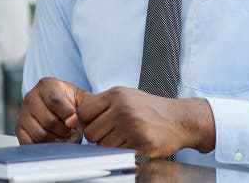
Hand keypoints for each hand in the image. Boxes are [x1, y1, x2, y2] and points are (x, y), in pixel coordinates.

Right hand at [16, 77, 84, 143]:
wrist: (59, 109)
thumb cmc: (71, 103)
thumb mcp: (82, 98)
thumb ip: (85, 104)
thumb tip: (74, 120)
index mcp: (46, 85)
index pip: (55, 101)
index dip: (69, 115)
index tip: (75, 122)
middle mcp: (31, 97)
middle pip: (49, 121)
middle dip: (65, 131)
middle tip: (72, 131)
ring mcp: (23, 113)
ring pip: (41, 134)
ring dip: (57, 140)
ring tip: (64, 137)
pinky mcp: (19, 129)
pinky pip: (30, 144)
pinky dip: (45, 147)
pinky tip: (53, 141)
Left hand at [75, 87, 214, 157]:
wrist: (180, 119)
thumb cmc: (148, 108)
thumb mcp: (123, 97)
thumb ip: (96, 106)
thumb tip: (68, 120)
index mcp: (116, 95)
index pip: (82, 113)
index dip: (85, 122)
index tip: (96, 124)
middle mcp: (123, 109)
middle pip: (90, 132)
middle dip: (97, 136)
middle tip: (112, 133)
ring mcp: (132, 127)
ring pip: (102, 146)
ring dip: (109, 146)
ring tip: (124, 137)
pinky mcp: (141, 143)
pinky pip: (118, 154)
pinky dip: (122, 152)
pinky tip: (132, 143)